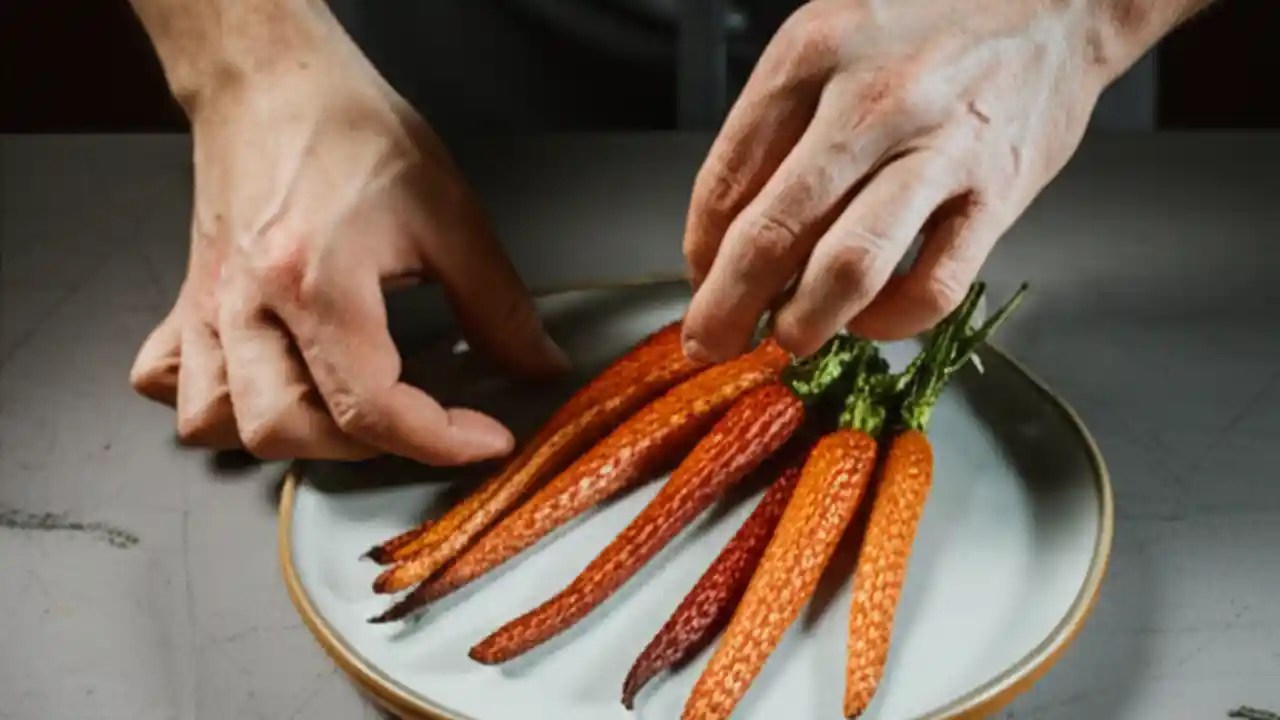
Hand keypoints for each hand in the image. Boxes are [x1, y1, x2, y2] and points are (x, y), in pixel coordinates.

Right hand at [129, 34, 564, 464]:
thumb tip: (538, 366)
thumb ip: (499, 304)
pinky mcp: (189, 298)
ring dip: (287, 433)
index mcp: (316, 280)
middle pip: (285, 429)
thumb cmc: (353, 131)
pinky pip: (168, 380)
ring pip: (216, 422)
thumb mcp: (450, 215)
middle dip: (364, 447)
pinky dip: (215, 402)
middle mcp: (247, 303)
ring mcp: (208, 306)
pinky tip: (266, 381)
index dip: (440, 440)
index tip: (485, 437)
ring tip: (343, 405)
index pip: (371, 407)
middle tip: (418, 417)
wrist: (274, 78)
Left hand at [681, 0, 1161, 358]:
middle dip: (727, 307)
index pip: (726, 181)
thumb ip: (773, 129)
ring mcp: (938, 149)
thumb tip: (727, 238)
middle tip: (712, 342)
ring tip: (789, 338)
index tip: (701, 282)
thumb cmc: (924, 24)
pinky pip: (934, 286)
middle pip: (773, 233)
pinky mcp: (998, 192)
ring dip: (804, 323)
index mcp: (810, 56)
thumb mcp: (827, 40)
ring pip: (848, 268)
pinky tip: (870, 319)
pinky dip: (891, 321)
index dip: (701, 253)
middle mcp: (870, 101)